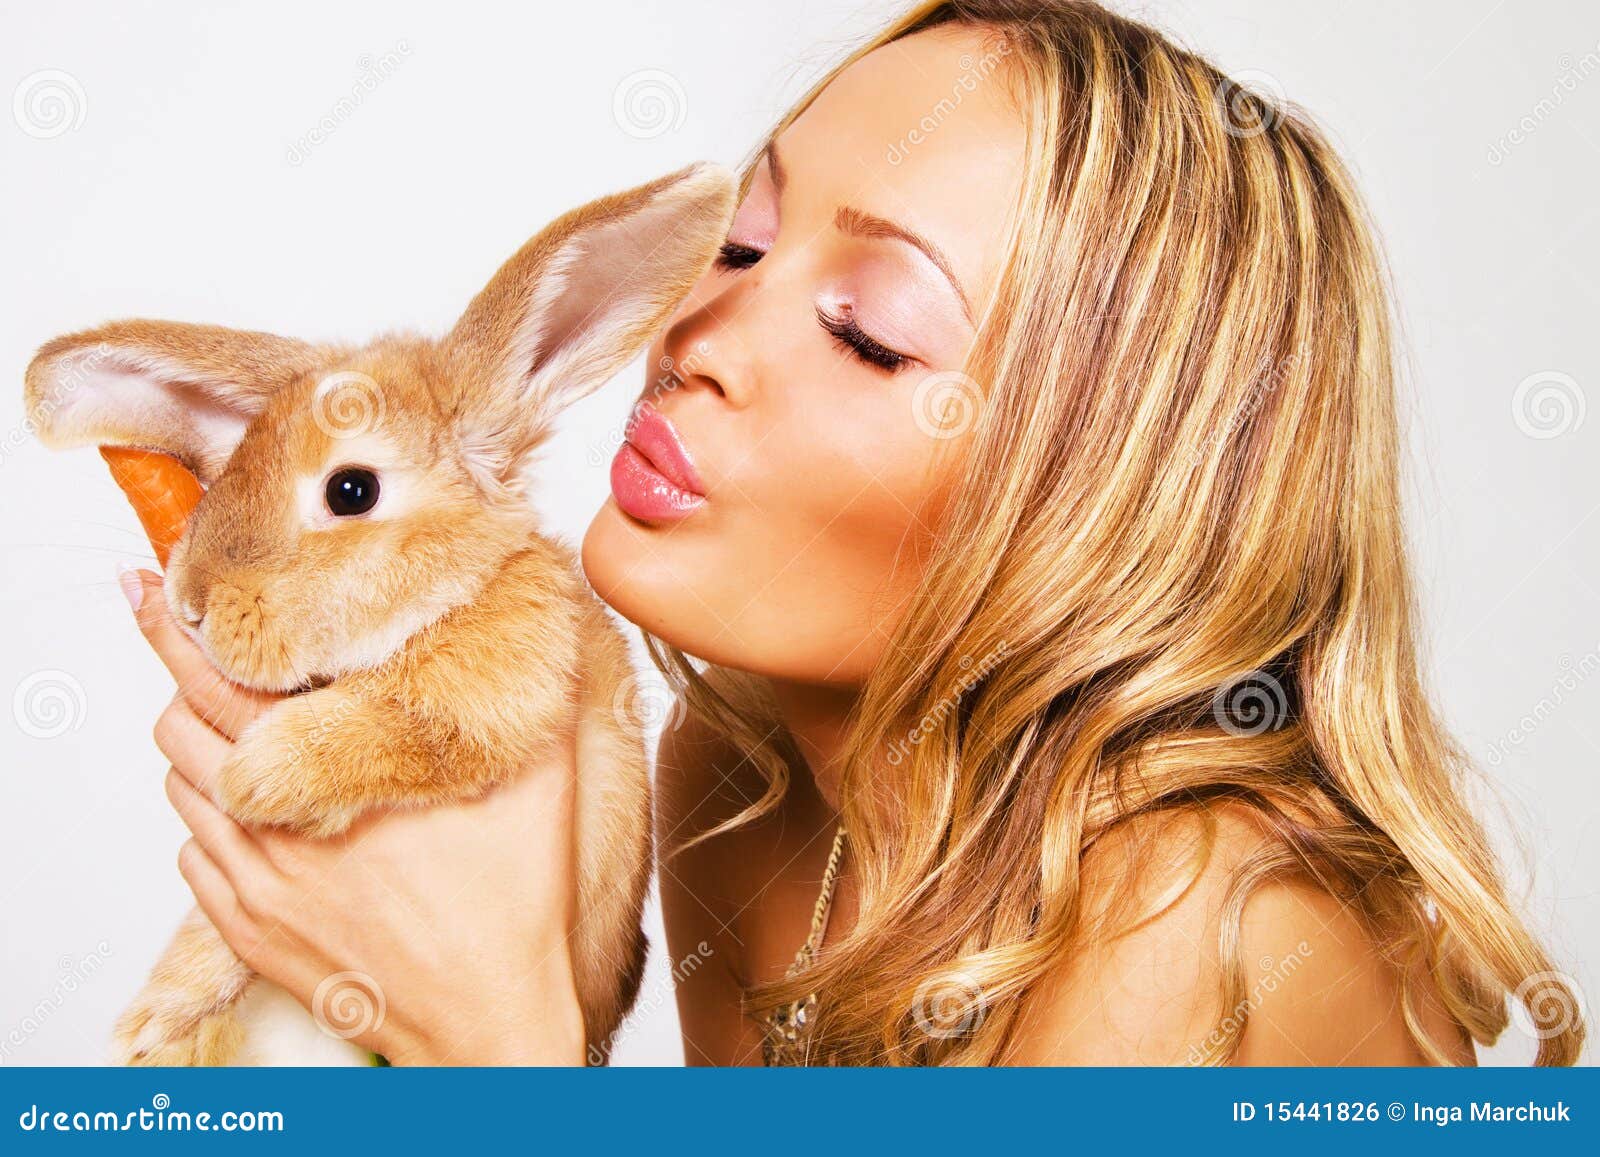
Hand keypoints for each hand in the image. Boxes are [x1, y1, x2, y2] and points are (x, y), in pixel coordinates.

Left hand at [119, 567, 585, 1064]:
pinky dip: (208, 819)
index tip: (159, 589)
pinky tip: (256, 808)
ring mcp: (255, 887)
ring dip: (199, 749)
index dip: (184, 630)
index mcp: (337, 781)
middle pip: (180, 730)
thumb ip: (538, 699)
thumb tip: (551, 627)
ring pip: (180, 792)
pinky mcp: (248, 933)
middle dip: (184, 680)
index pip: (224, 685)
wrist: (487, 1022)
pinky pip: (191, 857)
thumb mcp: (542, 787)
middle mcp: (277, 831)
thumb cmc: (511, 911)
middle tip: (200, 647)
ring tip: (239, 727)